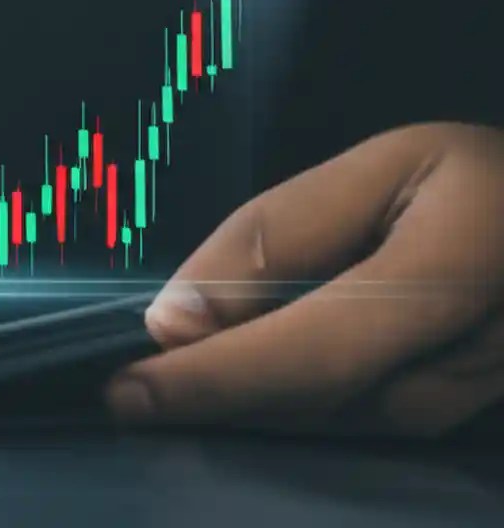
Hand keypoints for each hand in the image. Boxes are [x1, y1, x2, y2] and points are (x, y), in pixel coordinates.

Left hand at [106, 123, 503, 436]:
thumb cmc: (485, 182)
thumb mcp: (387, 167)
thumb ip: (280, 236)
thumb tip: (177, 318)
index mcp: (460, 264)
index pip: (316, 349)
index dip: (216, 379)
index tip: (129, 393)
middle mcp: (486, 353)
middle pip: (323, 403)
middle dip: (217, 402)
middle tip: (131, 393)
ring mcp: (488, 398)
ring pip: (343, 427)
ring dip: (253, 411)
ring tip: (179, 385)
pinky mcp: (475, 418)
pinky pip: (370, 429)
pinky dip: (299, 412)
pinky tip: (249, 392)